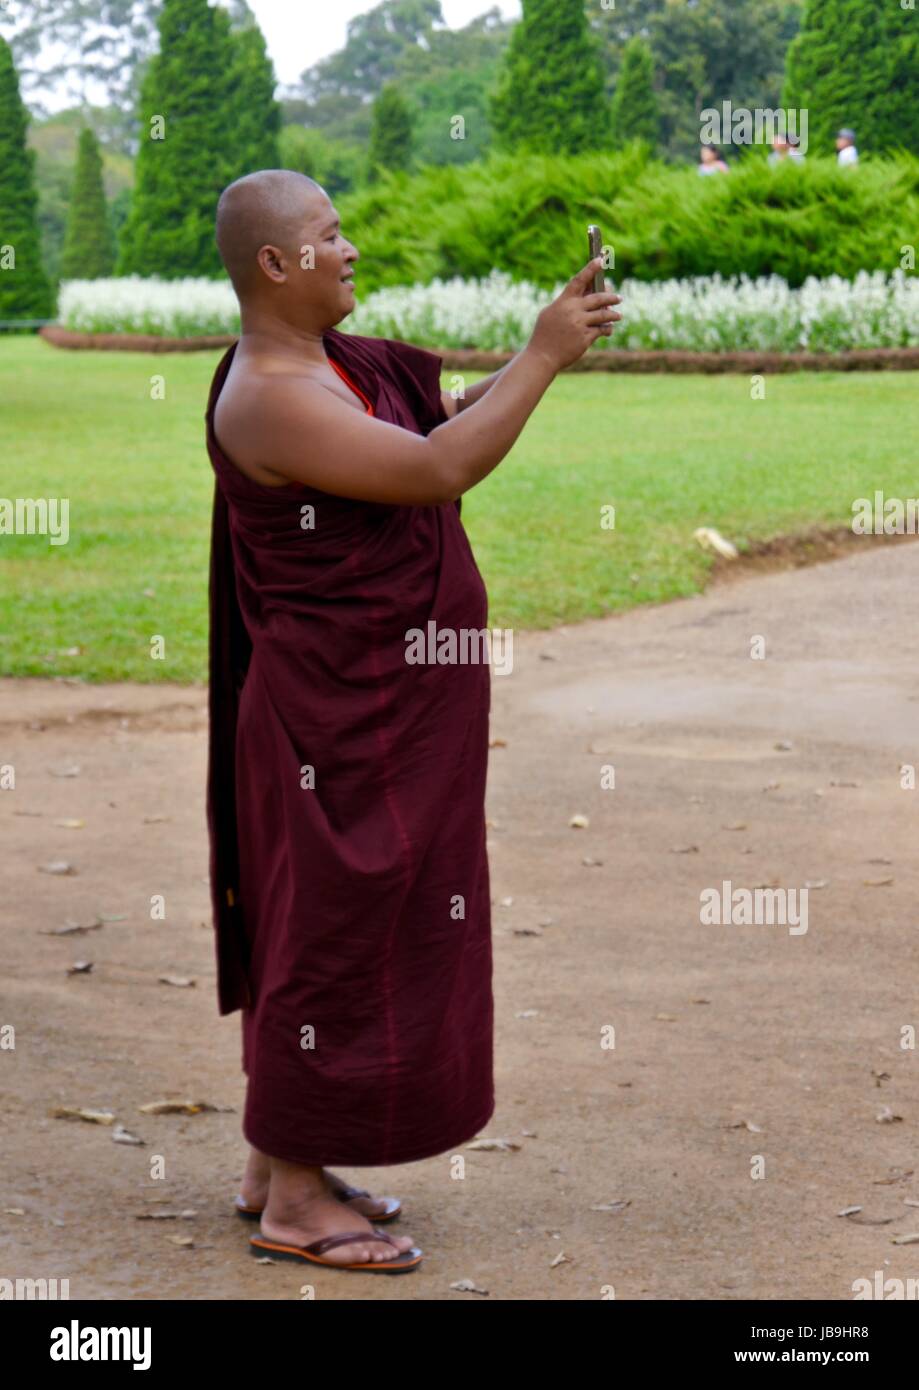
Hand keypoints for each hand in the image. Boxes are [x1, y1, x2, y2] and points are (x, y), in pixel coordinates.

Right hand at [526, 258, 621, 372]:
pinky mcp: (585, 338)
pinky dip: (607, 329)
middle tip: (618, 298)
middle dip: (611, 297)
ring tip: (618, 316)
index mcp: (563, 302)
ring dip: (613, 314)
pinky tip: (608, 330)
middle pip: (598, 298)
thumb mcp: (551, 313)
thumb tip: (584, 296)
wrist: (542, 357)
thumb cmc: (544, 334)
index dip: (590, 269)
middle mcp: (573, 310)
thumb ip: (566, 303)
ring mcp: (580, 324)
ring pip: (604, 314)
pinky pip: (601, 330)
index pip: (579, 280)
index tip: (600, 260)